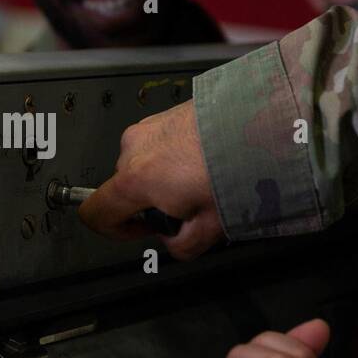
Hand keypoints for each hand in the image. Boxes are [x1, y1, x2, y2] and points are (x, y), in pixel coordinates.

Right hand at [78, 99, 224, 258]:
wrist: (263, 121)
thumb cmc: (236, 169)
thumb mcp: (211, 227)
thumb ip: (181, 245)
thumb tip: (174, 242)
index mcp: (135, 179)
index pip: (93, 213)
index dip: (115, 231)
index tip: (144, 230)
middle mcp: (133, 148)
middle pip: (123, 188)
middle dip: (150, 203)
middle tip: (189, 207)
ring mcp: (149, 125)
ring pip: (142, 164)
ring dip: (163, 178)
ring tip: (202, 180)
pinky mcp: (166, 111)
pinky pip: (159, 143)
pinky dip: (174, 156)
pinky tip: (205, 160)